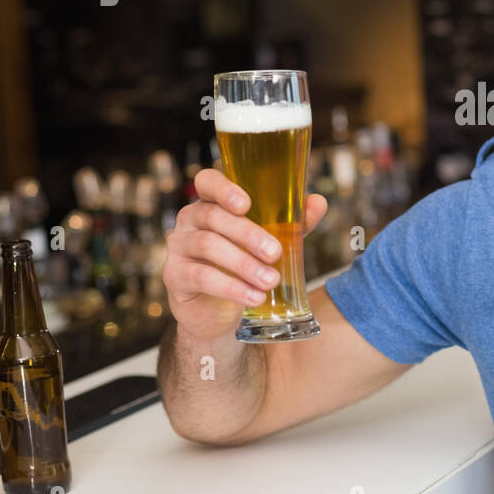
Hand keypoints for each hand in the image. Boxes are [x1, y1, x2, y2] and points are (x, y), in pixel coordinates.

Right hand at [162, 168, 328, 344]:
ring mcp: (179, 246)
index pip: (207, 181)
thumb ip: (293, 221)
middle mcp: (190, 219)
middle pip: (213, 216)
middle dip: (248, 234)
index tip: (246, 203)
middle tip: (275, 252)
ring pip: (207, 245)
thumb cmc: (244, 264)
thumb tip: (318, 202)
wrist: (217, 311)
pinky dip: (231, 287)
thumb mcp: (272, 240)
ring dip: (243, 264)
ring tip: (271, 280)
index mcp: (212, 202)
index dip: (223, 188)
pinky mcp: (175, 275)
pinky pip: (201, 276)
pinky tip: (254, 297)